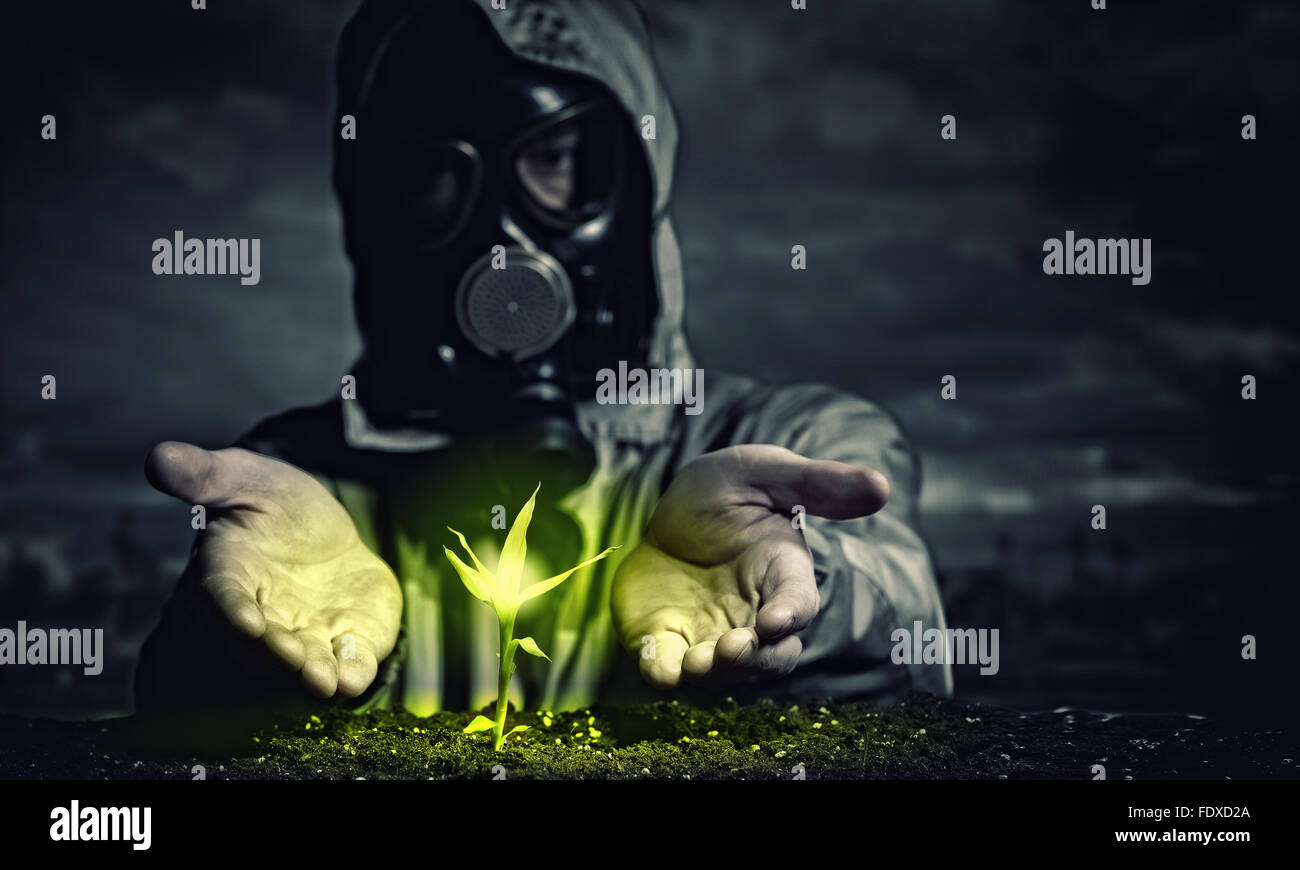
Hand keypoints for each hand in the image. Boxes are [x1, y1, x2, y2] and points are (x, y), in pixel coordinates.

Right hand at [145, 441, 401, 697]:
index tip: (246, 622)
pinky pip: (347, 668)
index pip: (222, 596)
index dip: (232, 611)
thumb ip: (204, 474)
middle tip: (293, 657)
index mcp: (229, 573)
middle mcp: (263, 616)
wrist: (325, 536)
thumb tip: (159, 457)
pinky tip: (355, 678)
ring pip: (301, 667)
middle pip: (262, 645)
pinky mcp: (345, 645)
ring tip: (324, 682)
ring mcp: (303, 636)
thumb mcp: (243, 478)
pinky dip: (351, 676)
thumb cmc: (271, 505)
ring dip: (311, 676)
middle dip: (276, 653)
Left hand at [612, 444, 887, 688]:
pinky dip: (665, 676)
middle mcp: (753, 613)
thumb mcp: (763, 471)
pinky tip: (659, 672)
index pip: (799, 602)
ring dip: (713, 675)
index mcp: (782, 572)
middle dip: (754, 659)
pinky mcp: (668, 641)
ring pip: (723, 673)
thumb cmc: (724, 491)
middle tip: (732, 647)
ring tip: (697, 664)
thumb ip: (816, 483)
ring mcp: (711, 633)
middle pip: (769, 655)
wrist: (664, 512)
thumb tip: (881, 487)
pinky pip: (669, 670)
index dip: (791, 614)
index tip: (775, 619)